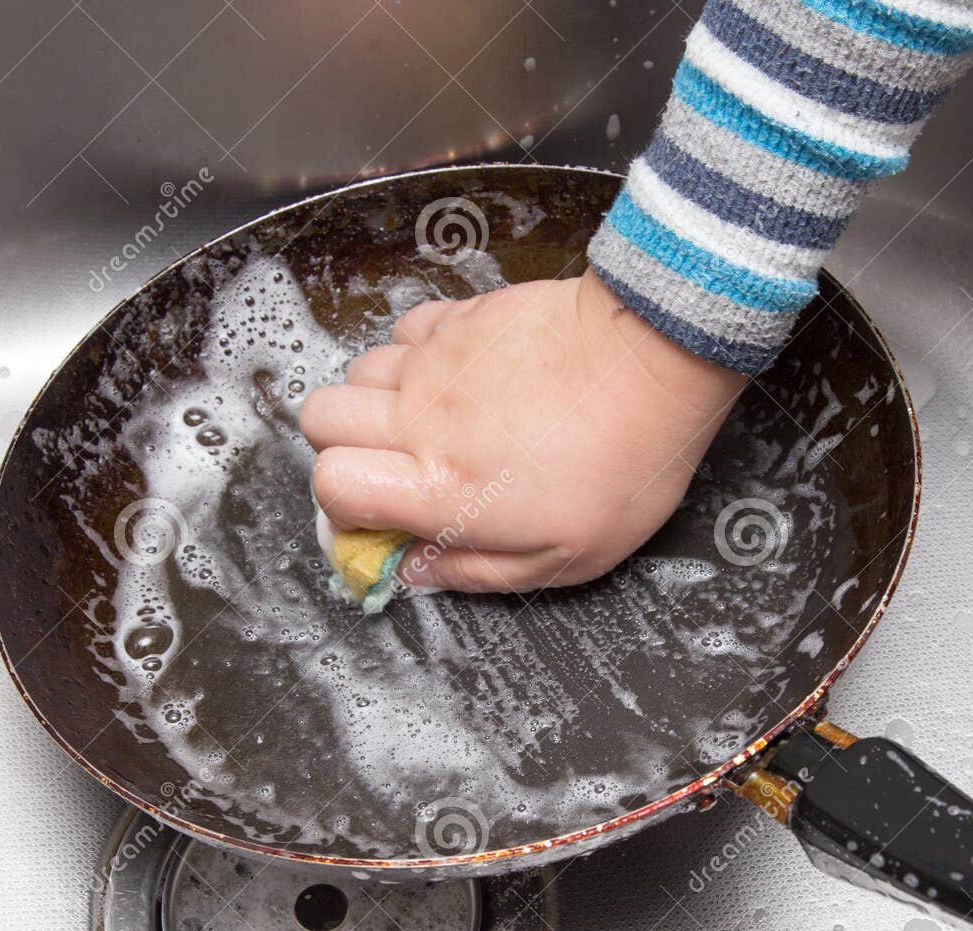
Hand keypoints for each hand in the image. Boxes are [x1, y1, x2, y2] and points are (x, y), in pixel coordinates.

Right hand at [301, 268, 745, 592]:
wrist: (655, 361)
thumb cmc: (624, 465)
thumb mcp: (565, 558)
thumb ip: (479, 570)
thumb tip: (418, 571)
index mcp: (439, 488)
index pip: (330, 487)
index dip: (342, 508)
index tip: (382, 518)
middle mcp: (420, 419)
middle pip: (317, 419)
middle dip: (342, 447)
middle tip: (396, 466)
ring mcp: (437, 361)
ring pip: (357, 371)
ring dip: (378, 400)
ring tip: (430, 421)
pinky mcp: (462, 317)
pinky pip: (404, 331)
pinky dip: (415, 354)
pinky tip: (457, 377)